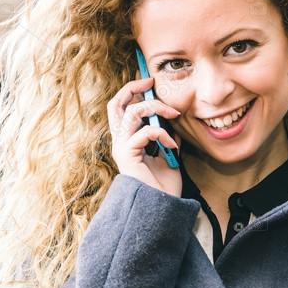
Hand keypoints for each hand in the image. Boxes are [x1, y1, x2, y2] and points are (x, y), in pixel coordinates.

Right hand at [107, 76, 182, 196]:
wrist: (161, 207)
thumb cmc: (163, 185)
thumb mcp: (167, 154)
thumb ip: (164, 136)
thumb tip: (170, 119)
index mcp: (127, 139)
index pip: (122, 108)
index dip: (132, 91)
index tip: (150, 82)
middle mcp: (120, 141)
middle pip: (115, 104)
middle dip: (132, 87)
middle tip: (150, 81)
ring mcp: (121, 147)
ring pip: (131, 112)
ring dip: (154, 107)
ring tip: (172, 113)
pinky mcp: (127, 155)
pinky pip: (145, 133)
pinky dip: (162, 134)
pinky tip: (172, 146)